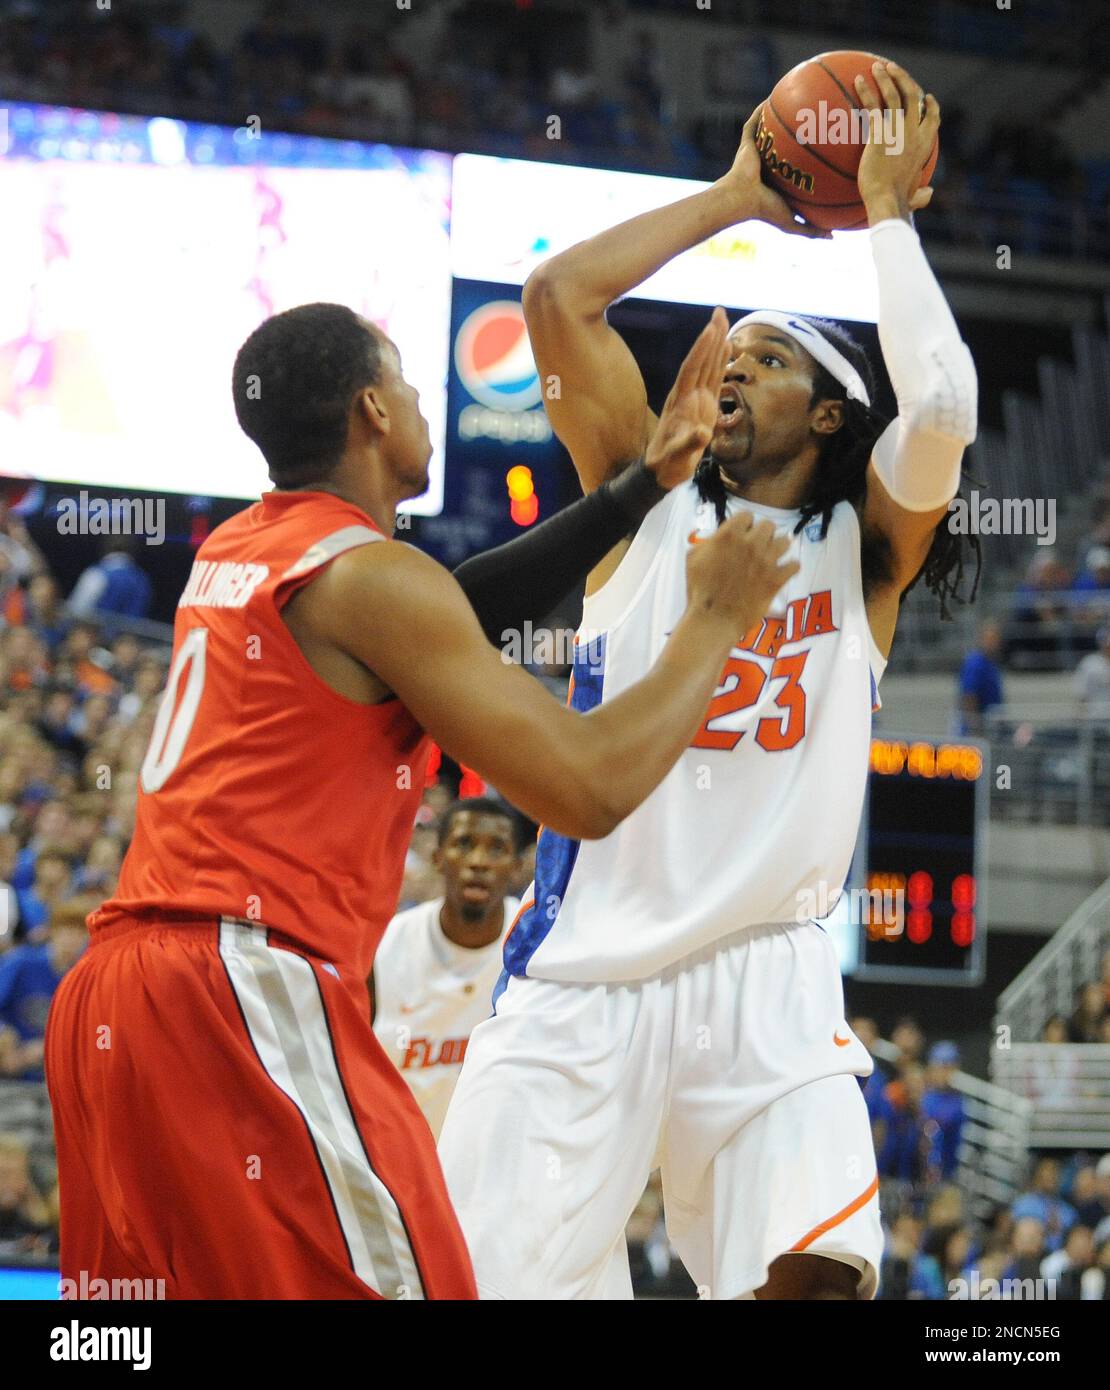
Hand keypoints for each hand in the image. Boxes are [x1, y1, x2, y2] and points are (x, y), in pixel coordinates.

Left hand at [644, 308, 729, 489]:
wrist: (662, 471)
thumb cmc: (668, 465)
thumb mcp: (677, 458)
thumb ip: (688, 444)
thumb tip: (701, 433)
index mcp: (681, 403)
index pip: (692, 370)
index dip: (701, 350)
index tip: (711, 329)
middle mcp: (688, 395)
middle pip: (700, 360)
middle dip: (710, 336)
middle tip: (720, 311)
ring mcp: (695, 399)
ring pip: (707, 365)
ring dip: (715, 343)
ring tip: (724, 320)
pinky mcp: (703, 406)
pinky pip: (713, 378)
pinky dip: (720, 361)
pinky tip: (726, 348)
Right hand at [686, 511, 799, 638]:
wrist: (713, 620)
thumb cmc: (699, 591)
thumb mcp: (693, 559)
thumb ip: (708, 543)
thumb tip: (717, 539)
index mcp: (729, 535)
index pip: (746, 515)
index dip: (743, 524)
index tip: (741, 534)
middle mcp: (750, 544)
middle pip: (768, 525)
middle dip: (763, 533)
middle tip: (757, 545)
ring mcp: (766, 561)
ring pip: (785, 541)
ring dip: (778, 547)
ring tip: (771, 556)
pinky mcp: (776, 579)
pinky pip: (794, 565)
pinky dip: (789, 568)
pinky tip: (782, 571)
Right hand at [717, 102, 830, 238]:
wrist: (740, 200)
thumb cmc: (764, 211)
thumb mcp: (793, 223)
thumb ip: (811, 230)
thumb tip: (833, 238)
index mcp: (780, 179)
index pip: (799, 166)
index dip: (813, 157)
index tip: (833, 146)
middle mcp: (770, 162)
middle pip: (788, 143)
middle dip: (802, 130)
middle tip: (822, 117)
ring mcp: (758, 151)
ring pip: (772, 129)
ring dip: (782, 114)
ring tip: (799, 98)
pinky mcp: (747, 142)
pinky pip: (755, 121)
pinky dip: (762, 109)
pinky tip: (775, 93)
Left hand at [854, 60, 939, 222]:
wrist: (886, 200)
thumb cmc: (899, 203)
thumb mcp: (915, 198)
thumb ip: (922, 195)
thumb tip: (928, 194)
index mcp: (925, 145)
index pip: (933, 118)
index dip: (931, 105)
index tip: (926, 96)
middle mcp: (915, 131)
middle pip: (913, 95)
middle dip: (904, 78)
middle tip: (893, 70)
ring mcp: (898, 129)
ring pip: (895, 93)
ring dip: (886, 76)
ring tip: (877, 66)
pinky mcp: (880, 131)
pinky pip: (873, 104)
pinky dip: (866, 90)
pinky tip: (858, 80)